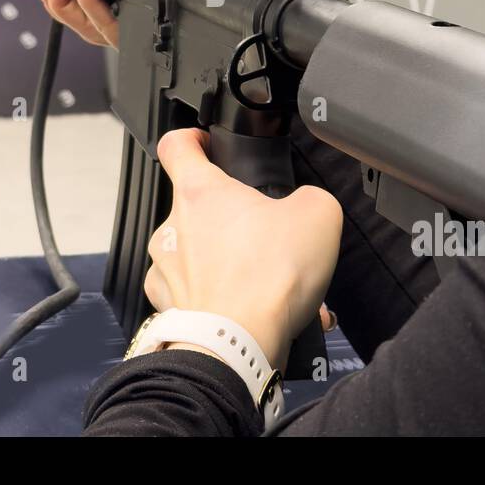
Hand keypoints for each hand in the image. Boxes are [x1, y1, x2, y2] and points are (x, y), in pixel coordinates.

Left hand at [144, 128, 342, 370]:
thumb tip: (306, 207)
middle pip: (197, 208)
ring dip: (232, 267)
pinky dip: (226, 302)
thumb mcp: (318, 214)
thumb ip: (310, 197)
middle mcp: (173, 228)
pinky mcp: (170, 308)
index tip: (205, 145)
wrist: (239, 346)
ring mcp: (166, 270)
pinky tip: (259, 313)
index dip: (193, 138)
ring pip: (198, 257)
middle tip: (267, 239)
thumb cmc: (268, 279)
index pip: (177, 145)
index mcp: (199, 192)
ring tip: (274, 287)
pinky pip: (198, 297)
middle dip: (232, 222)